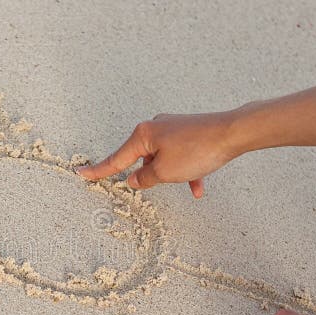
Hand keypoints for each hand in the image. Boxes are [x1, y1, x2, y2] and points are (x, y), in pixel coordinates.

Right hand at [76, 111, 243, 195]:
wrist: (234, 133)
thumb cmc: (199, 149)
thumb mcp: (165, 172)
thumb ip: (145, 179)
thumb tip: (135, 180)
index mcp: (143, 135)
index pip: (116, 159)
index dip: (99, 171)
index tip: (81, 174)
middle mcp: (154, 127)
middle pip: (141, 158)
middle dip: (149, 174)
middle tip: (159, 182)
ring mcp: (172, 129)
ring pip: (162, 159)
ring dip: (171, 174)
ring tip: (187, 181)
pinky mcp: (187, 132)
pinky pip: (179, 156)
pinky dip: (185, 171)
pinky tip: (197, 187)